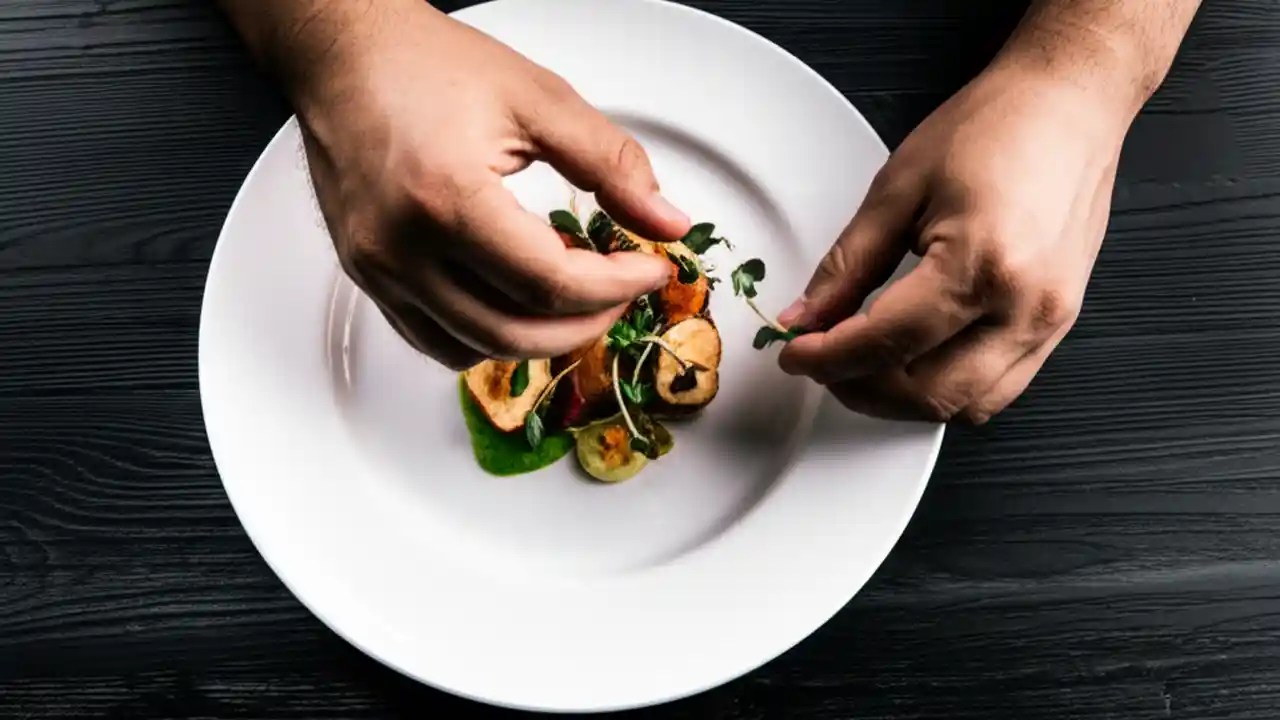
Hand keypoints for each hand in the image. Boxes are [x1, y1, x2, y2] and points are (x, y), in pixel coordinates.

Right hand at [293, 2, 689, 367]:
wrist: (343, 53)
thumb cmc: (428, 65)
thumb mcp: (539, 99)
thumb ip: (611, 164)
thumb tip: (666, 221)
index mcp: (447, 198)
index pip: (551, 283)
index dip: (616, 286)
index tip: (649, 268)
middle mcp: (402, 247)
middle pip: (515, 334)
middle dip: (586, 322)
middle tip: (621, 289)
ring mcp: (378, 269)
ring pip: (475, 349)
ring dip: (539, 336)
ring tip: (575, 293)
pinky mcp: (367, 276)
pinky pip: (434, 341)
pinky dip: (486, 338)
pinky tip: (518, 300)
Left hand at [777, 65, 1127, 422]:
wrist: (1069, 103)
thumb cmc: (996, 128)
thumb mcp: (896, 190)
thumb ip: (846, 266)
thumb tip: (807, 318)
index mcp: (981, 266)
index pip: (886, 344)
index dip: (828, 359)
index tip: (796, 354)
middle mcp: (1026, 307)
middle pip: (928, 394)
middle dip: (861, 389)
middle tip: (823, 362)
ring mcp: (1051, 322)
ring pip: (966, 406)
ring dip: (905, 399)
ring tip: (863, 364)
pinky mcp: (1059, 325)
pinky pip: (998, 389)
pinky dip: (947, 388)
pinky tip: (913, 358)